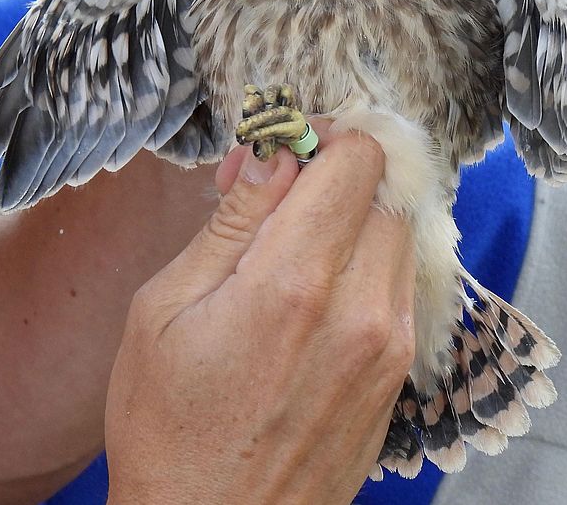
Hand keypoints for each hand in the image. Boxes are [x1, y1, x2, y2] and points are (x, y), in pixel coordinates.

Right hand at [105, 126, 415, 504]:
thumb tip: (273, 151)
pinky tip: (316, 297)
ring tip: (293, 253)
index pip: (359, 160)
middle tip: (281, 201)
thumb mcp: (165, 310)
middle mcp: (361, 310)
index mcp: (295, 283)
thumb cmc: (169, 428)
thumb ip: (233, 219)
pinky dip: (368, 269)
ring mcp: (390, 346)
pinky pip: (401, 288)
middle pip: (387, 192)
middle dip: (338, 179)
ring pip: (400, 237)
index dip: (326, 138)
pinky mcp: (398, 375)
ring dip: (356, 224)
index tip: (289, 151)